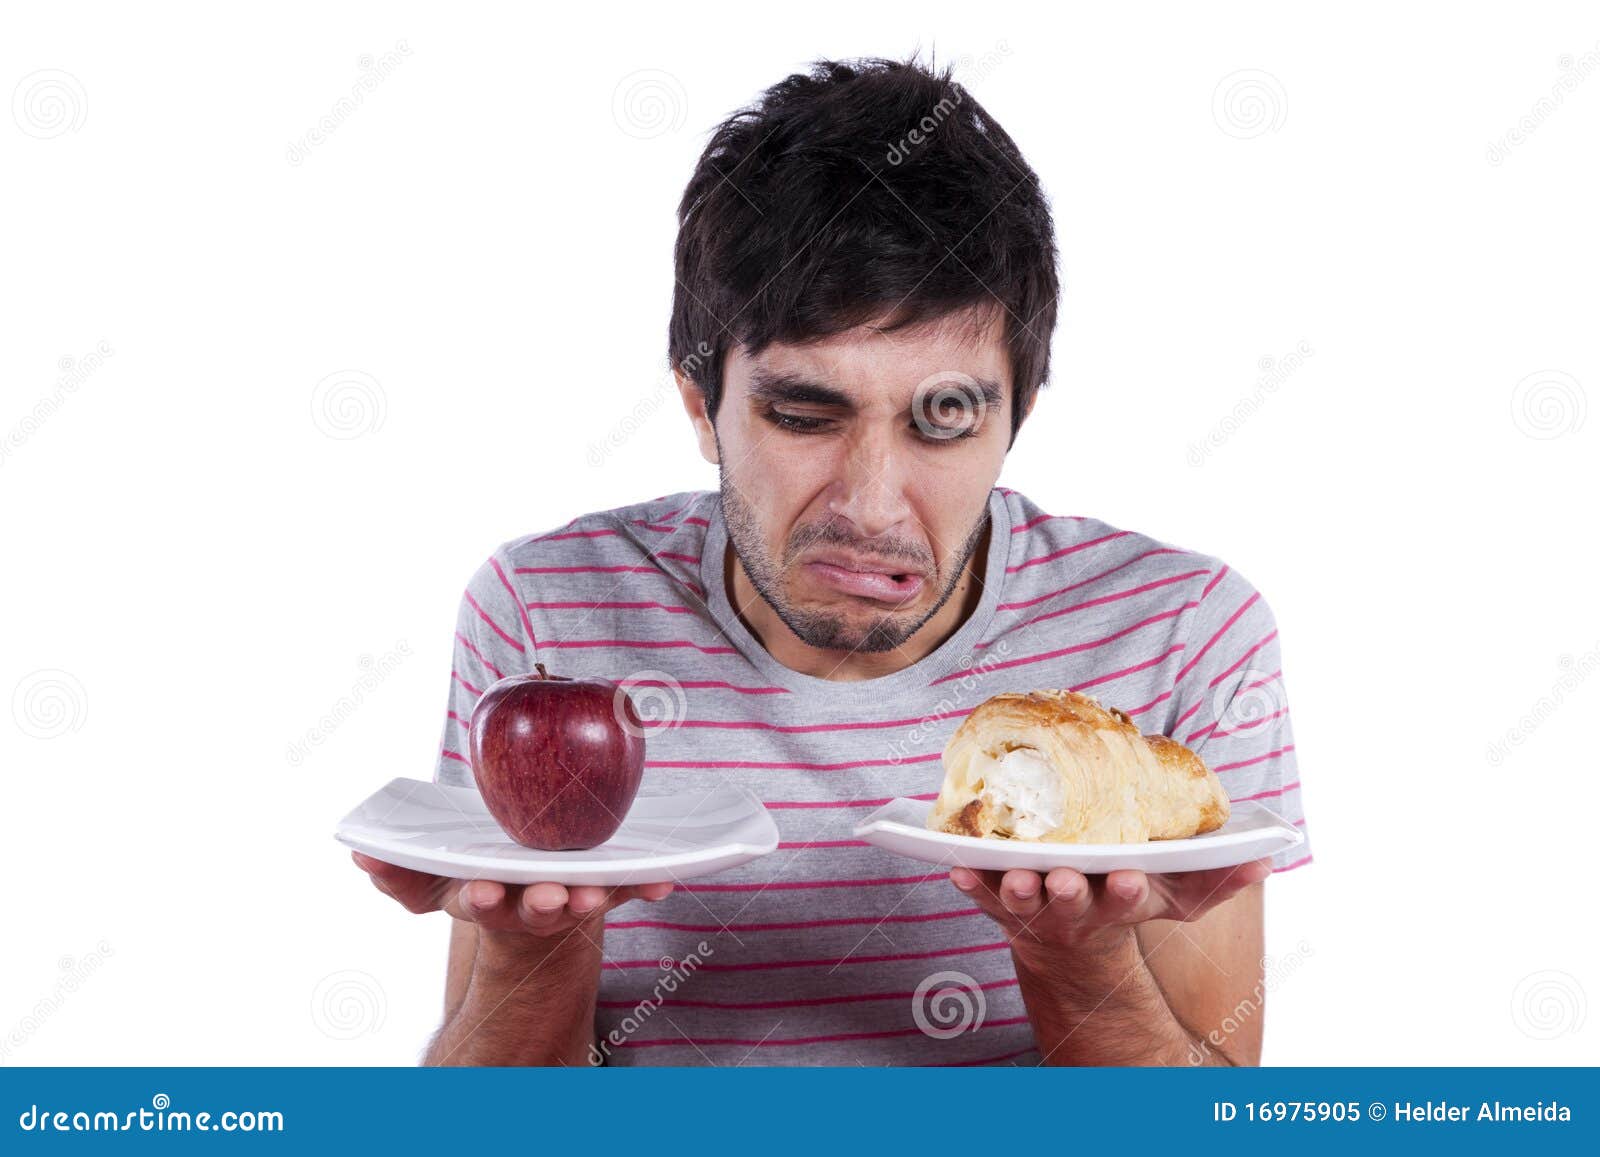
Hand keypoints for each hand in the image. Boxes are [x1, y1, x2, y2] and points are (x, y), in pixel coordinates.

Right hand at [351, 851, 674, 941]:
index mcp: (488, 899)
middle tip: (553, 894)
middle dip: (543, 903)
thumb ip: (397, 870)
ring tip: (600, 889)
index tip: (482, 891)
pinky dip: (646, 885)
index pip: (482, 902)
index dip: (482, 898)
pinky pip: (628, 886)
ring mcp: (569, 898)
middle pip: (537, 908)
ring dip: (595, 896)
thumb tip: (360, 855)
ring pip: (584, 899)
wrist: (527, 900)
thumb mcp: (432, 879)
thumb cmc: (477, 875)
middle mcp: (529, 905)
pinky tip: (666, 880)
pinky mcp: (605, 886)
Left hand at [950, 857, 1271, 969]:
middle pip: (1070, 904)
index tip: (1128, 878)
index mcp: (1117, 902)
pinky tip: (952, 866)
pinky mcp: (995, 901)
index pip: (1126, 899)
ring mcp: (1033, 909)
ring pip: (1019, 903)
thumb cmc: (1124, 896)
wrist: (1072, 942)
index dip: (1125, 891)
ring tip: (1010, 876)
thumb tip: (1265, 857)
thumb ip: (1216, 877)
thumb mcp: (1175, 894)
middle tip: (1064, 880)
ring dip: (1012, 890)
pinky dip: (965, 881)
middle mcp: (1074, 910)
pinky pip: (975, 893)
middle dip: (1067, 893)